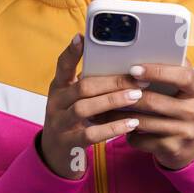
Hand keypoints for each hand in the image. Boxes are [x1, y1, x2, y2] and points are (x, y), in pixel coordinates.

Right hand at [37, 34, 148, 179]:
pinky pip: (91, 134)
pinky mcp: (68, 143)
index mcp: (58, 88)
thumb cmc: (74, 120)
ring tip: (137, 96)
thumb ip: (91, 85)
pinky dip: (113, 128)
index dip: (71, 52)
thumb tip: (124, 67)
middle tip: (137, 78)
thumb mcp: (75, 100)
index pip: (62, 65)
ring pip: (84, 108)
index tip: (81, 37)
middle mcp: (56, 103)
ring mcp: (60, 124)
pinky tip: (131, 123)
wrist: (56, 156)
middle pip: (82, 87)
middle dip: (112, 81)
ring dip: (113, 101)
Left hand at [90, 63, 193, 170]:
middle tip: (106, 89)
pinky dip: (127, 132)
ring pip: (144, 121)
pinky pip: (142, 139)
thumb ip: (173, 70)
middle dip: (128, 95)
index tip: (133, 69)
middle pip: (156, 101)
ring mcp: (186, 133)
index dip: (158, 71)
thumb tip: (144, 48)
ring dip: (120, 114)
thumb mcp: (186, 90)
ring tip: (103, 107)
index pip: (183, 76)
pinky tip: (118, 126)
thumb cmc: (183, 108)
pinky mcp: (173, 149)